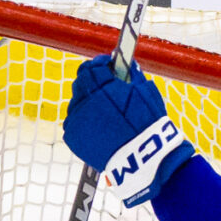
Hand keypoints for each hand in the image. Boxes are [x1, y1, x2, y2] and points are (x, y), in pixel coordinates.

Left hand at [63, 57, 192, 207]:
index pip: (91, 67)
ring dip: (86, 104)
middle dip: (92, 83)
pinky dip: (83, 123)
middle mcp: (84, 102)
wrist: (141, 158)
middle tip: (105, 89)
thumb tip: (126, 62)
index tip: (108, 66)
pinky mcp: (73, 138)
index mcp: (101, 87)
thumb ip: (132, 74)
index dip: (100, 64)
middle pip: (80, 84)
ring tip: (103, 112)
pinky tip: (98, 127)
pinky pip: (73, 124)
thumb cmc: (147, 123)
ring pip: (75, 105)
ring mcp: (76, 121)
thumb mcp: (145, 92)